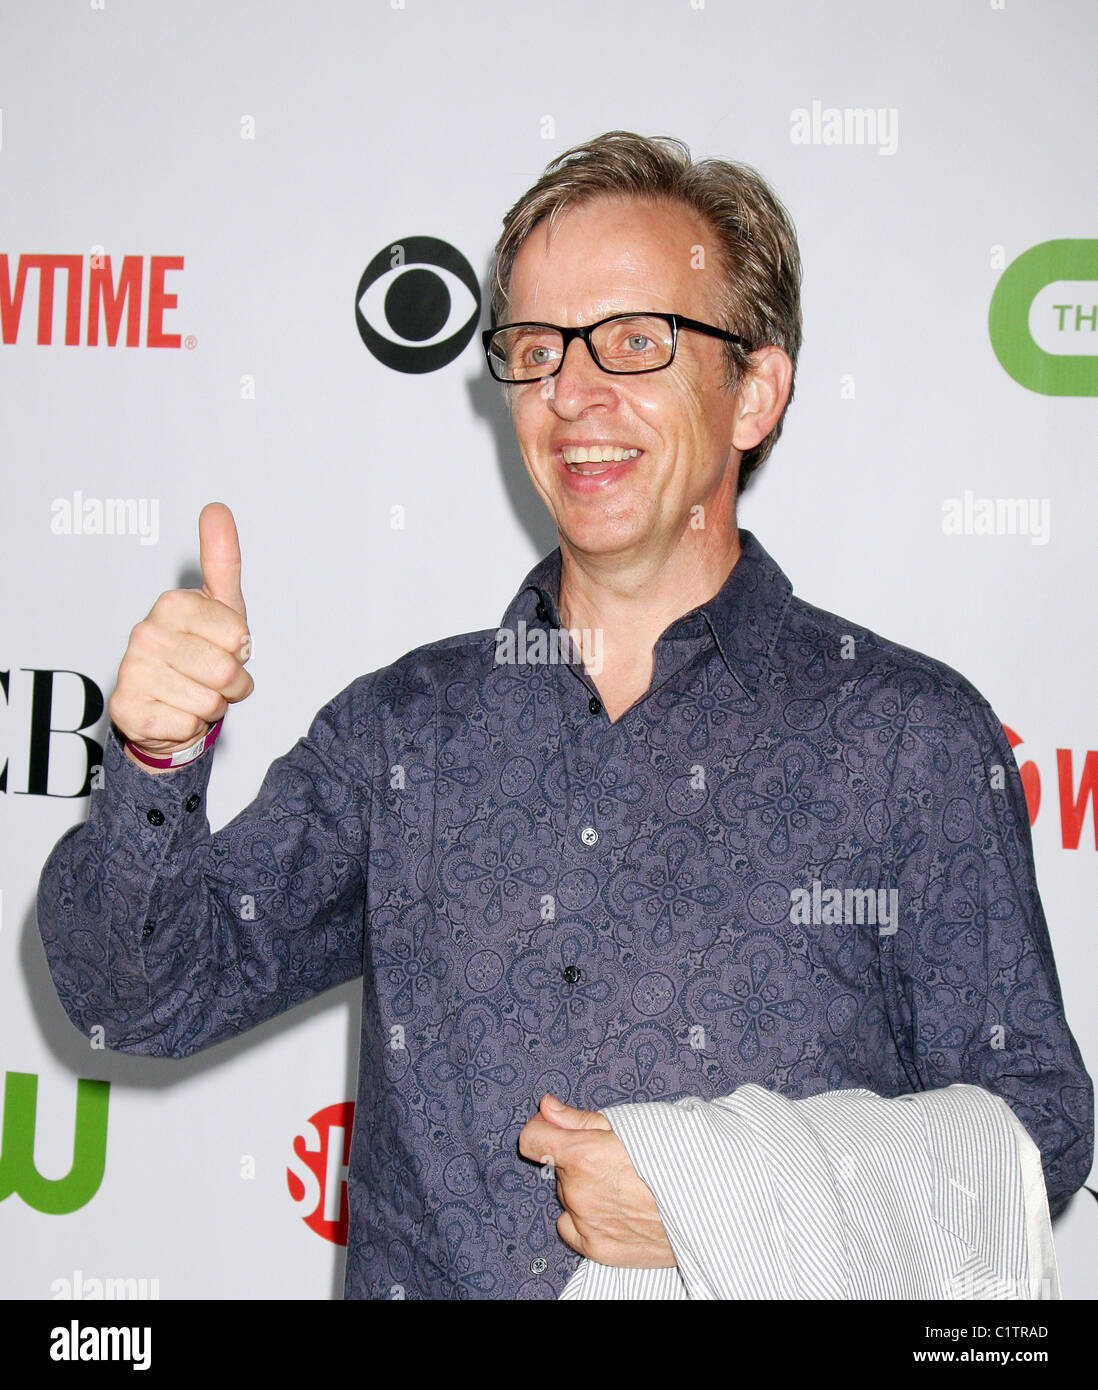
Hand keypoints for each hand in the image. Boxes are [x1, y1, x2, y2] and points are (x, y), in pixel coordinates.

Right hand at [109, 502, 252, 767]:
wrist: (167, 702)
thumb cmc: (200, 650)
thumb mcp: (222, 605)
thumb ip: (222, 558)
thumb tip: (216, 508)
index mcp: (172, 604)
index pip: (238, 636)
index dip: (241, 650)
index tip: (225, 646)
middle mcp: (146, 633)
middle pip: (225, 671)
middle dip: (231, 684)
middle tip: (214, 678)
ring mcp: (133, 670)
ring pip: (208, 702)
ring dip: (213, 706)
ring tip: (195, 694)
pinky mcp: (127, 708)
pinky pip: (186, 725)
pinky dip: (190, 726)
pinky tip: (176, 712)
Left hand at [518, 1094, 675, 1267]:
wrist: (705, 1207)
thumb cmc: (675, 1162)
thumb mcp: (629, 1126)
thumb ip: (578, 1119)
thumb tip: (546, 1107)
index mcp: (583, 1157)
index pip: (532, 1140)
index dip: (542, 1129)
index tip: (554, 1130)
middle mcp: (578, 1193)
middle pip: (559, 1168)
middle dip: (577, 1161)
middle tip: (613, 1160)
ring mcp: (586, 1224)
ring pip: (568, 1197)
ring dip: (584, 1189)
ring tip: (622, 1186)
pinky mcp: (596, 1249)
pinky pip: (572, 1227)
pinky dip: (586, 1219)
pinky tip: (615, 1210)